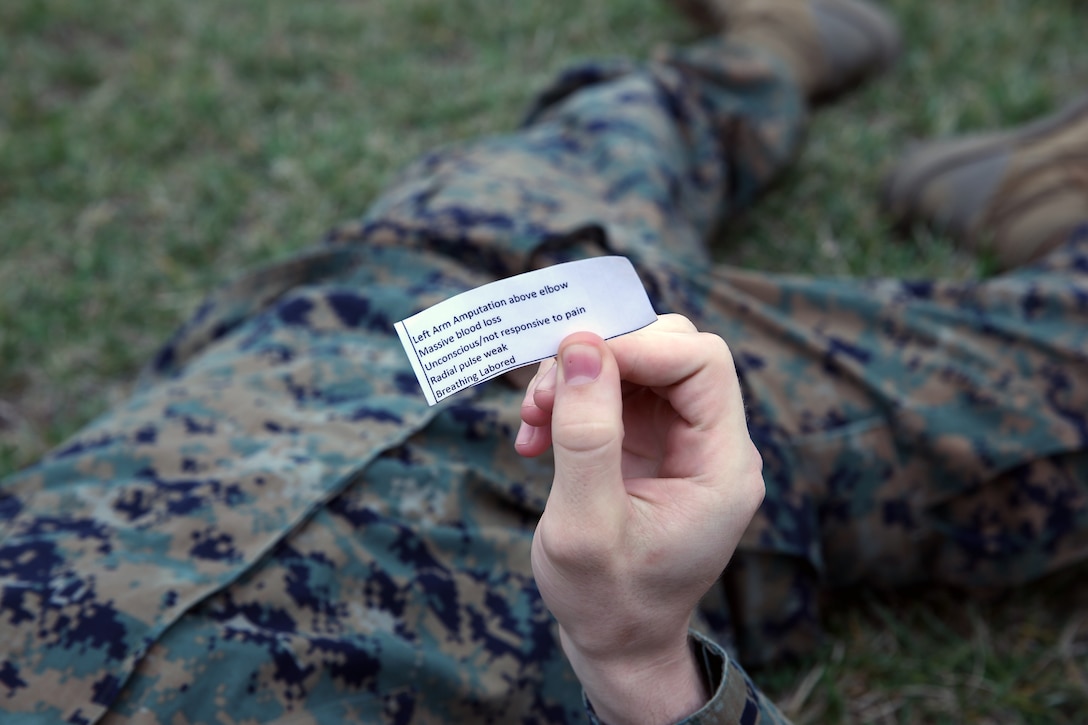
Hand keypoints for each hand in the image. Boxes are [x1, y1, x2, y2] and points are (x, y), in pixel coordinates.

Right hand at [515, 314, 764, 723]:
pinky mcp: (648, 445)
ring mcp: (680, 442)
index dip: (637, 346)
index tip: (570, 360)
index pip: (700, 363)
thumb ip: (586, 437)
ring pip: (637, 365)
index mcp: (722, 467)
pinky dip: (571, 399)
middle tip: (540, 395)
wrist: (615, 644)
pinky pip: (614, 392)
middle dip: (600, 359)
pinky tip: (534, 436)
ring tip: (531, 418)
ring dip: (577, 378)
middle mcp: (712, 445)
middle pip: (672, 352)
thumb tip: (581, 347)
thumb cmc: (606, 601)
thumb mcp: (584, 527)